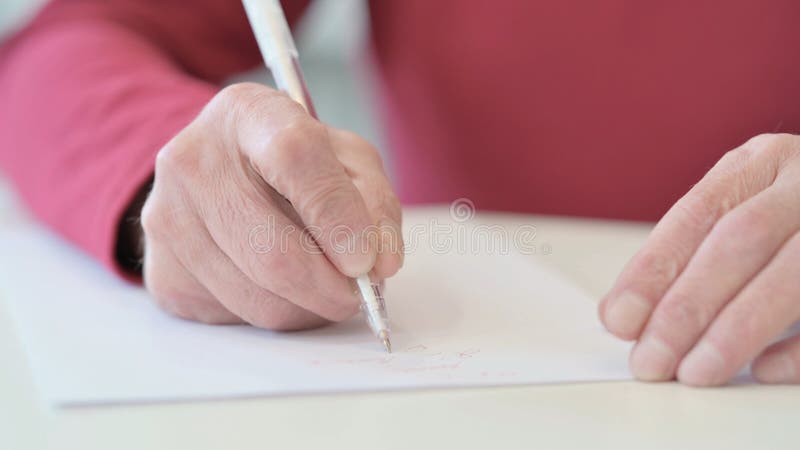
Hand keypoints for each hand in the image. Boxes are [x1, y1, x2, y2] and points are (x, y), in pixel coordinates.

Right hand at [140, 83, 402, 329]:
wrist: (219, 175)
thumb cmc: (293, 166)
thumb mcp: (345, 159)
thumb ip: (374, 202)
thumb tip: (379, 263)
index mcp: (248, 114)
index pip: (294, 158)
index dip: (336, 215)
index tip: (364, 259)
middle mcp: (193, 161)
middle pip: (271, 250)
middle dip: (330, 288)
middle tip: (358, 295)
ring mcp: (167, 218)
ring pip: (258, 297)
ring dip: (307, 308)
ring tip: (322, 287)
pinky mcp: (162, 271)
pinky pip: (234, 318)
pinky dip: (275, 314)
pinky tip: (280, 287)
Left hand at [599, 133, 799, 385]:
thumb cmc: (791, 218)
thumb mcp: (744, 209)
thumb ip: (690, 254)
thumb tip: (622, 317)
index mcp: (763, 161)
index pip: (696, 213)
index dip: (654, 269)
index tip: (619, 319)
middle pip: (740, 240)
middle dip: (688, 307)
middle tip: (651, 360)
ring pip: (793, 275)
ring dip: (737, 330)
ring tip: (695, 373)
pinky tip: (764, 370)